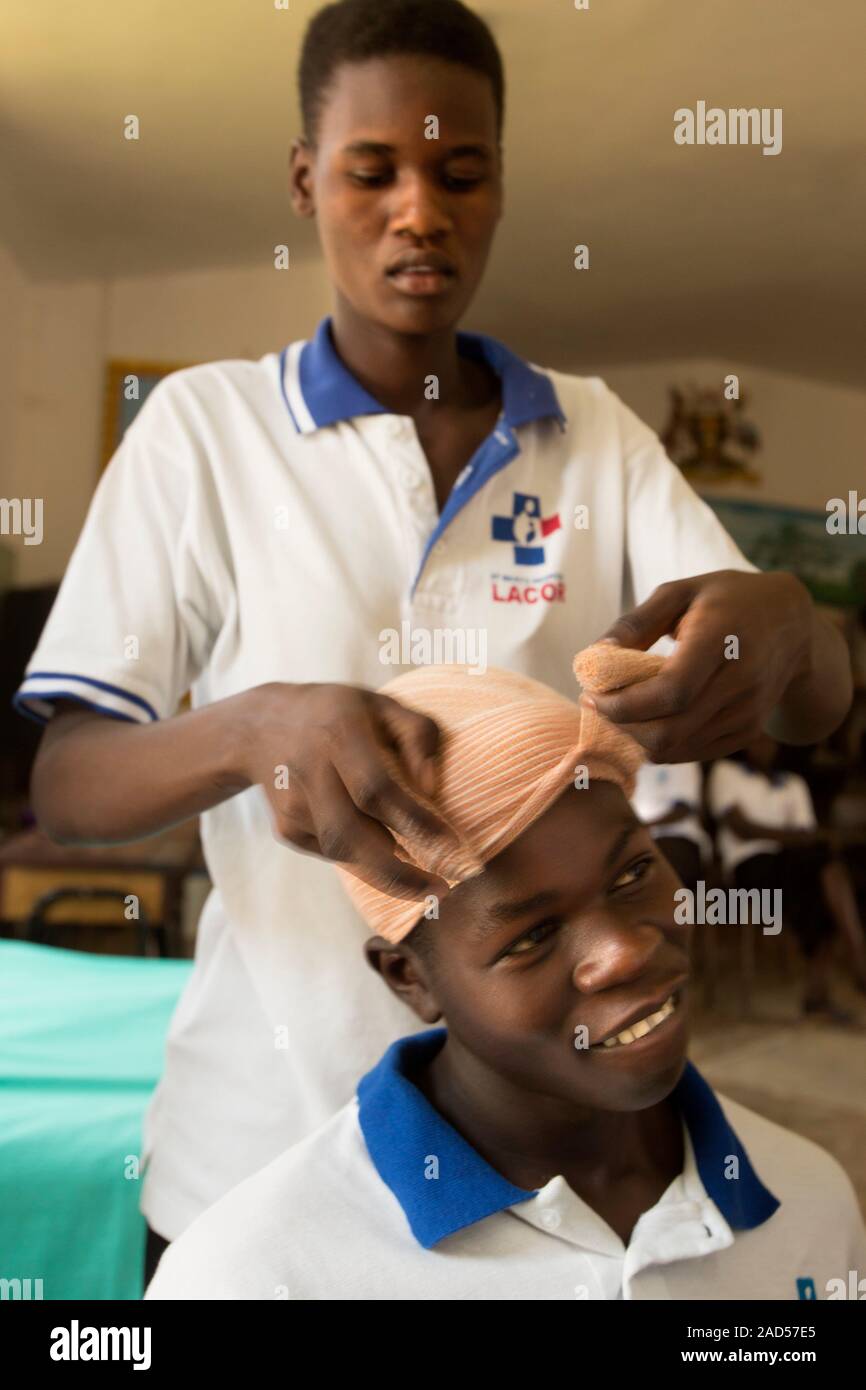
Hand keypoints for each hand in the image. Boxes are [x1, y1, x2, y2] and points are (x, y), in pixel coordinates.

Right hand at [238, 682, 457, 899]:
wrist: (263, 726)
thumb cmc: (341, 714)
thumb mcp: (384, 705)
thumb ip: (419, 735)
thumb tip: (432, 788)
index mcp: (338, 734)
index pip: (376, 788)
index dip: (415, 822)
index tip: (453, 847)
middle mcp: (309, 770)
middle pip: (350, 835)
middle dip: (397, 874)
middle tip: (440, 893)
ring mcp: (292, 804)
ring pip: (343, 851)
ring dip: (385, 872)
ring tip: (421, 879)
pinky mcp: (285, 829)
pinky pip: (333, 853)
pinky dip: (363, 857)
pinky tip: (379, 844)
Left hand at [584, 571, 812, 761]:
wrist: (792, 625)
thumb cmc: (726, 601)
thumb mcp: (680, 592)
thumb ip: (635, 623)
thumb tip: (594, 658)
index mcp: (722, 639)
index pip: (670, 692)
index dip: (624, 704)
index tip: (592, 694)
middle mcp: (741, 681)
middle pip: (669, 729)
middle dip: (621, 726)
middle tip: (598, 705)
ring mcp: (748, 712)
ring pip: (676, 748)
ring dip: (635, 738)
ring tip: (618, 711)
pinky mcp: (747, 731)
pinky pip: (691, 753)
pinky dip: (659, 745)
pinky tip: (645, 721)